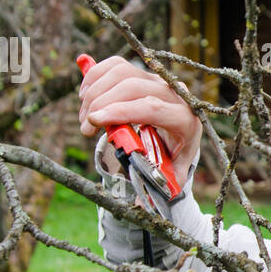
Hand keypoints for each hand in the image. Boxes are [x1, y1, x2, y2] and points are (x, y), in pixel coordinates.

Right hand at [79, 55, 201, 185]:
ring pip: (122, 72)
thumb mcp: (171, 175)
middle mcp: (175, 95)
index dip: (120, 112)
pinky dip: (95, 76)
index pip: (152, 108)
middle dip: (102, 104)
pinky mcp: (144, 73)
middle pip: (133, 87)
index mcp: (185, 120)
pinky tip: (86, 96)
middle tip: (85, 127)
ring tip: (85, 117)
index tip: (94, 122)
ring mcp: (158, 81)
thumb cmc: (173, 158)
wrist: (180, 137)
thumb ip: (158, 188)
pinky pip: (116, 65)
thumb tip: (141, 205)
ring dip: (95, 91)